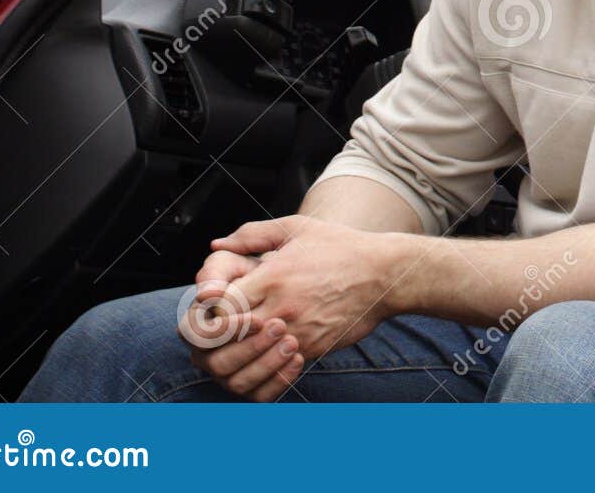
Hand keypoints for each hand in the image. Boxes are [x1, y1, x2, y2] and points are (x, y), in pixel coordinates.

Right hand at [181, 249, 304, 400]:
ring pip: (238, 383)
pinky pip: (259, 396)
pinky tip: (299, 359)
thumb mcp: (242, 258)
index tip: (257, 317)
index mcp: (199, 322)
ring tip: (293, 342)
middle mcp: (208, 352)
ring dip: (266, 365)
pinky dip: (278, 381)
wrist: (295, 284)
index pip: (199, 335)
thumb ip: (220, 267)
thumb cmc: (263, 268)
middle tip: (281, 327)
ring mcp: (228, 372)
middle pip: (217, 364)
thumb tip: (207, 293)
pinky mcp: (252, 385)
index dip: (226, 330)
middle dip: (250, 348)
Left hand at [206, 214, 405, 364]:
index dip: (210, 313)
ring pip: (249, 359)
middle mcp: (281, 307)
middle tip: (218, 334)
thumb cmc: (340, 247)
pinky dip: (265, 364)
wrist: (384, 274)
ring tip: (238, 347)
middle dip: (217, 338)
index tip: (214, 309)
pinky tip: (266, 353)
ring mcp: (298, 331)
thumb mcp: (297, 228)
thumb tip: (217, 246)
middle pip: (228, 338)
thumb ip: (252, 234)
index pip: (219, 307)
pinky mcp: (313, 348)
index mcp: (272, 277)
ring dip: (239, 355)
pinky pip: (277, 367)